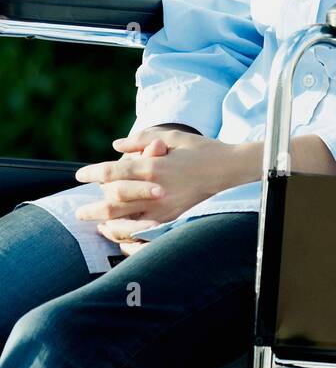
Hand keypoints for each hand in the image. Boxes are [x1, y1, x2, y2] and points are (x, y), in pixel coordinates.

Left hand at [74, 129, 236, 246]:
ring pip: (126, 218)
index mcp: (154, 165)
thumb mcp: (172, 136)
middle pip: (115, 200)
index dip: (93, 173)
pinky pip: (142, 228)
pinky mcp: (171, 216)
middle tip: (78, 211)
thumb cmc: (199, 149)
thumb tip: (116, 145)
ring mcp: (164, 205)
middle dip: (93, 206)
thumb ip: (142, 140)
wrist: (226, 169)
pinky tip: (116, 229)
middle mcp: (156, 188)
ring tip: (94, 222)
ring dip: (105, 221)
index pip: (115, 171)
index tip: (80, 175)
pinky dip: (126, 230)